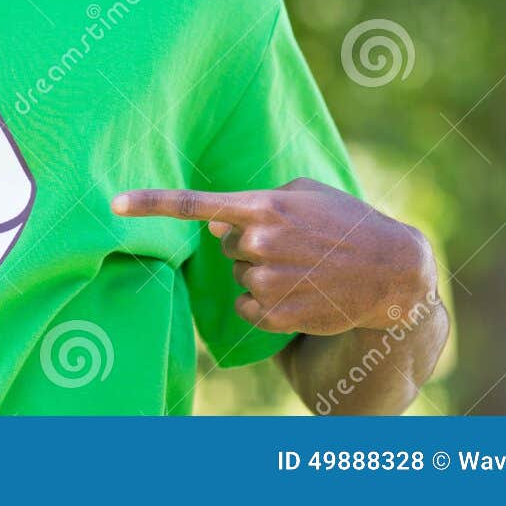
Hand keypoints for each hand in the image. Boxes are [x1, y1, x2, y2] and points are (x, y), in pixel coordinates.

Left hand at [111, 178, 435, 334]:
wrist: (392, 271)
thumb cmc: (346, 221)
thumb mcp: (305, 192)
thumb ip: (256, 199)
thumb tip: (218, 226)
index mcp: (262, 205)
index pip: (195, 204)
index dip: (150, 203)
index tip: (113, 204)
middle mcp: (259, 242)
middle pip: (226, 247)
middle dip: (250, 245)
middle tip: (293, 244)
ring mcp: (267, 281)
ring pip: (238, 278)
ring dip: (262, 274)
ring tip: (304, 268)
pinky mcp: (276, 314)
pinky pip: (246, 308)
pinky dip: (264, 303)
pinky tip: (299, 292)